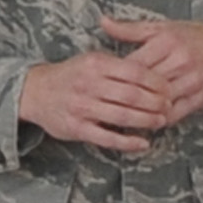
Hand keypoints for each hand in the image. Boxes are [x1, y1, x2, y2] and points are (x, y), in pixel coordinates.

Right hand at [18, 48, 178, 155]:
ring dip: (146, 121)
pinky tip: (143, 143)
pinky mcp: (77, 128)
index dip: (156, 82)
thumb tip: (151, 70)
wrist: (34, 92)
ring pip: (122, 116)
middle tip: (168, 106)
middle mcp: (89, 84)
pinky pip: (107, 138)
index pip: (135, 72)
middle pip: (132, 95)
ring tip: (160, 122)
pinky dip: (128, 142)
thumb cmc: (69, 76)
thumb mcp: (91, 59)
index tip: (168, 88)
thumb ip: (118, 64)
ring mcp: (82, 108)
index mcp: (96, 64)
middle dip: (156, 102)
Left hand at [98, 13, 202, 121]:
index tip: (102, 83)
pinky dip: (157, 119)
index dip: (115, 77)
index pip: (133, 64)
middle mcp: (180, 62)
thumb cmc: (193, 36)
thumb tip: (103, 22)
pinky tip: (145, 120)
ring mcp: (191, 82)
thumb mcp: (162, 27)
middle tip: (106, 103)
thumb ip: (130, 29)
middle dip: (124, 96)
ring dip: (140, 111)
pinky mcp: (199, 98)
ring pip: (158, 102)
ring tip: (121, 115)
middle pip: (144, 85)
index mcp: (167, 42)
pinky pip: (174, 114)